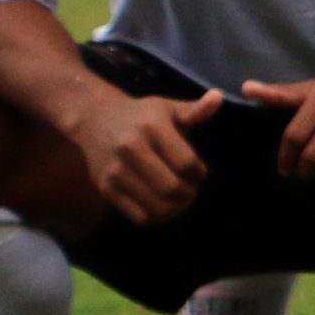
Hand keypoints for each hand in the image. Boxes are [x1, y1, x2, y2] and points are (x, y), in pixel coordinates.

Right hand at [71, 84, 219, 223]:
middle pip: (171, 188)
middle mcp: (130, 149)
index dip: (199, 173)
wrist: (95, 120)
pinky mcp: (106, 188)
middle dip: (189, 193)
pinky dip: (157, 217)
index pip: (186, 163)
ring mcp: (115, 171)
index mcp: (151, 128)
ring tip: (180, 199)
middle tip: (192, 189)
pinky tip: (163, 206)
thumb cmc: (141, 115)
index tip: (200, 172)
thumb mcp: (168, 108)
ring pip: (156, 206)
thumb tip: (218, 97)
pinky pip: (139, 216)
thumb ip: (195, 110)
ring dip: (176, 208)